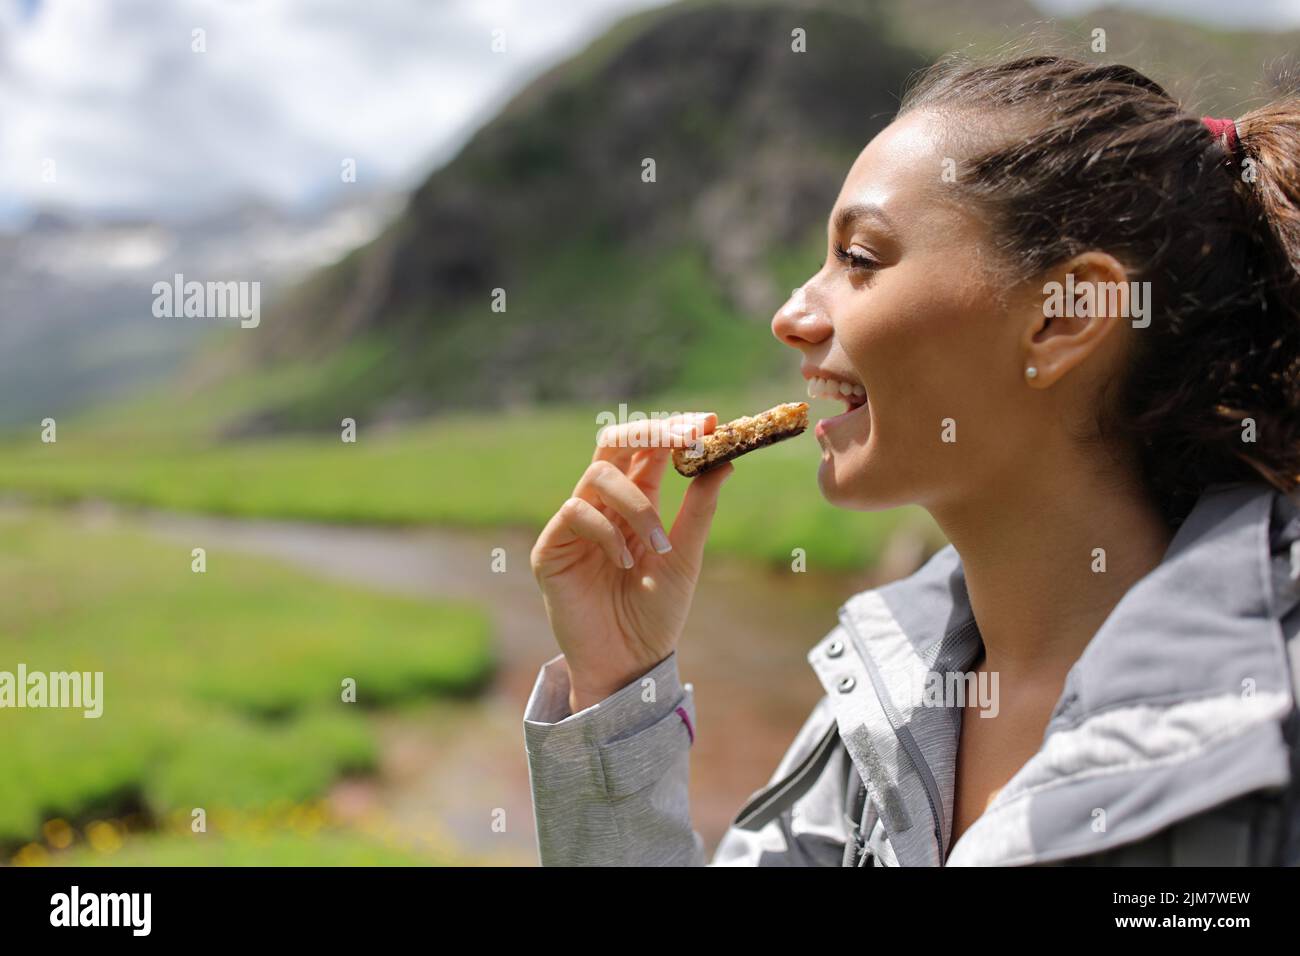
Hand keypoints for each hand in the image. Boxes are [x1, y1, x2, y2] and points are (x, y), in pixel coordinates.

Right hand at [530, 412, 733, 712]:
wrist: (629, 663)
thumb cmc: (656, 613)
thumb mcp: (686, 557)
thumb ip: (699, 509)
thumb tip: (725, 460)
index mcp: (636, 501)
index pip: (650, 449)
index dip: (676, 429)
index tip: (711, 423)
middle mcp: (604, 505)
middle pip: (615, 443)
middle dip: (652, 433)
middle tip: (686, 437)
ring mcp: (575, 523)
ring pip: (599, 475)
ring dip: (636, 503)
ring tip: (657, 546)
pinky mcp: (551, 547)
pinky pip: (575, 512)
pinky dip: (606, 531)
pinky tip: (623, 561)